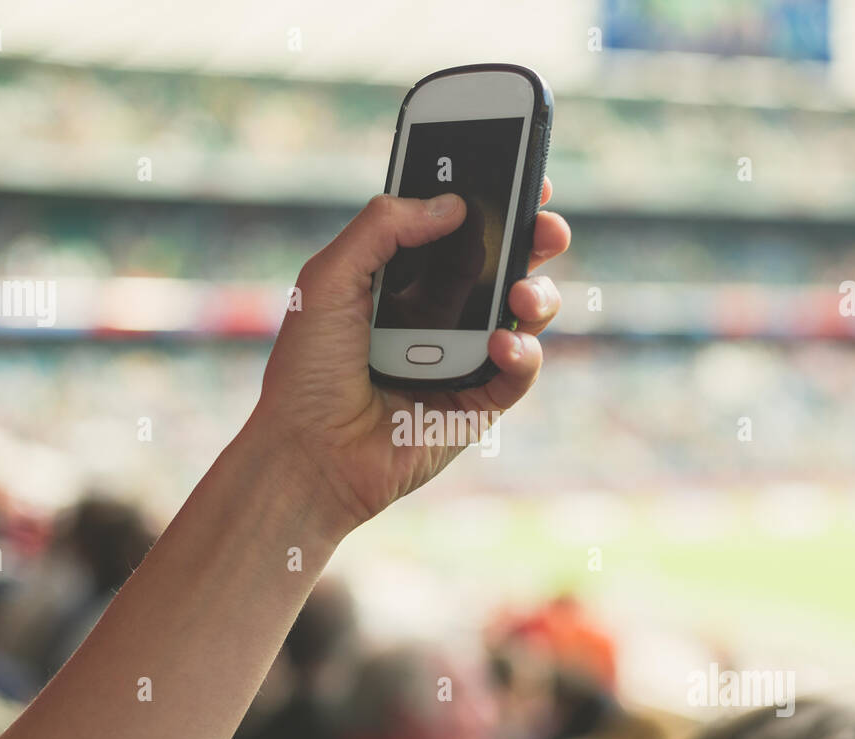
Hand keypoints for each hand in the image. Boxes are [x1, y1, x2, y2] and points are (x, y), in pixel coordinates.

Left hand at [253, 179, 570, 531]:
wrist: (308, 453)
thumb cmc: (307, 370)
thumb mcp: (329, 279)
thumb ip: (382, 228)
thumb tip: (451, 203)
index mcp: (404, 278)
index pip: (458, 227)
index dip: (492, 197)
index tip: (522, 169)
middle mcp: (440, 313)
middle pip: (506, 263)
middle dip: (535, 237)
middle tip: (547, 226)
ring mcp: (463, 357)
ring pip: (525, 314)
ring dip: (538, 295)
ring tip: (524, 295)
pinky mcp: (479, 404)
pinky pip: (520, 372)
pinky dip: (522, 354)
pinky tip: (501, 344)